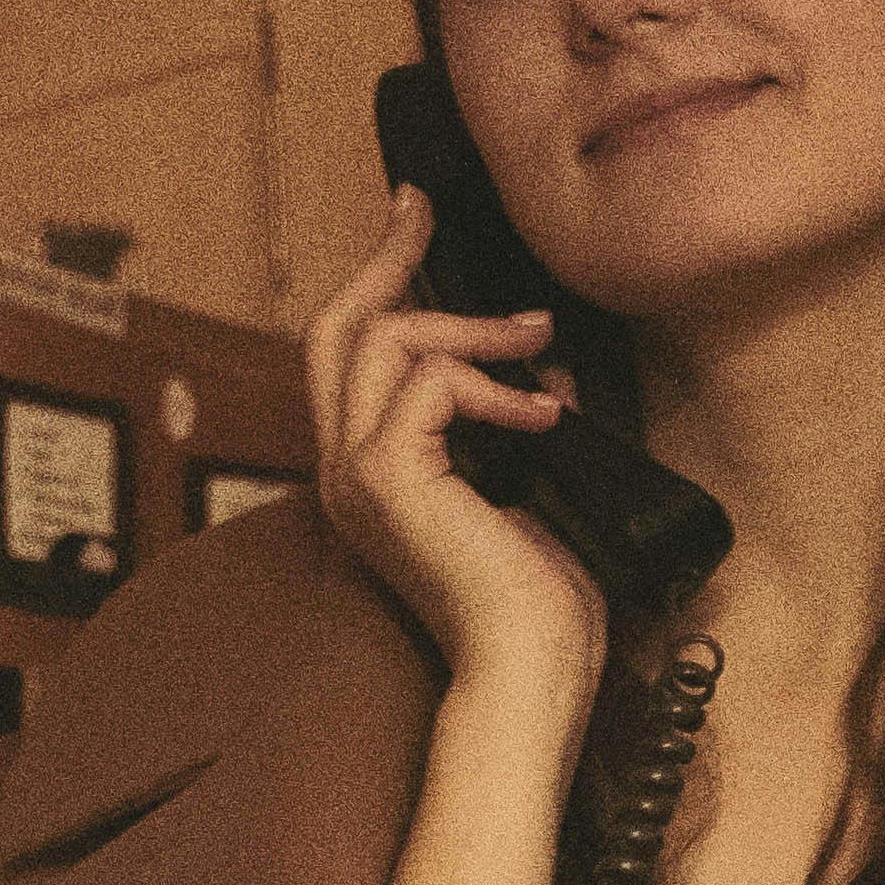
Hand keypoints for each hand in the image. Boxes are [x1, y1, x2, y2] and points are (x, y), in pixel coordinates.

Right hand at [306, 184, 607, 701]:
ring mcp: (358, 475)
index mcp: (371, 476)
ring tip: (539, 344)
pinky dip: (494, 385)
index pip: (352, 355)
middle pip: (339, 327)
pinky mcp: (388, 478)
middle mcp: (346, 472)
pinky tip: (545, 418)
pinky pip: (430, 382)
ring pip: (383, 339)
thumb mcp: (523, 491)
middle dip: (387, 258)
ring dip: (472, 328)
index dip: (381, 282)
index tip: (416, 225)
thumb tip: (537, 359)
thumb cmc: (540, 608)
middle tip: (424, 209)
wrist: (532, 675)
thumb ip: (502, 426)